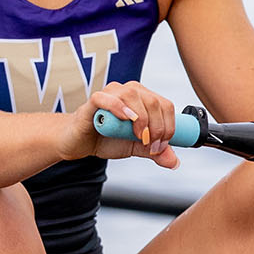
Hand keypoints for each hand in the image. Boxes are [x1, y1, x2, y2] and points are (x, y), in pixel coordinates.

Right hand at [65, 81, 179, 168]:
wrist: (80, 143)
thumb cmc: (107, 139)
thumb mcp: (135, 147)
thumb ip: (154, 152)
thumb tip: (174, 161)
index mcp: (143, 99)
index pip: (165, 105)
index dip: (168, 127)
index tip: (161, 146)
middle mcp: (129, 91)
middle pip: (152, 101)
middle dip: (157, 127)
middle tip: (150, 145)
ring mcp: (111, 93)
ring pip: (133, 95)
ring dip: (141, 119)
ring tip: (138, 137)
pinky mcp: (93, 101)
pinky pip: (107, 98)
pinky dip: (118, 107)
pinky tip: (125, 119)